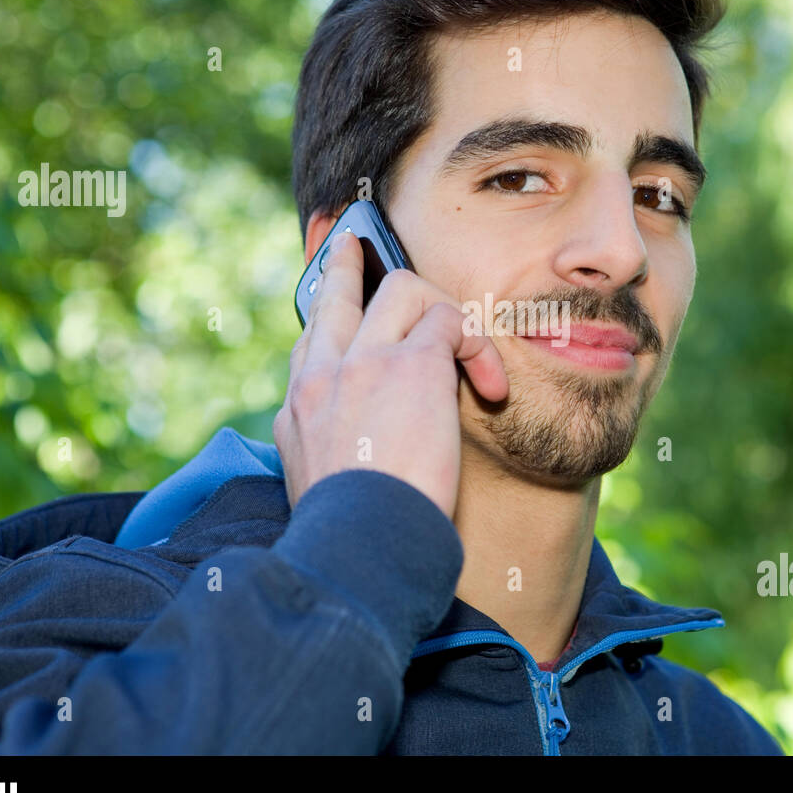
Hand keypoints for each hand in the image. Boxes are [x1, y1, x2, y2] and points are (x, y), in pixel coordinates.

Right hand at [272, 231, 508, 519]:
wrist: (359, 549)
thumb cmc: (353, 536)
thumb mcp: (322, 489)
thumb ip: (335, 452)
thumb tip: (363, 451)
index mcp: (298, 409)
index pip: (309, 342)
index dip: (327, 314)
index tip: (336, 301)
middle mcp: (320, 375)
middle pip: (337, 295)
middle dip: (348, 264)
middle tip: (355, 244)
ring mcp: (362, 362)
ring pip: (402, 289)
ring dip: (442, 312)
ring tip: (472, 355)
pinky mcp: (410, 364)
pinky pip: (453, 322)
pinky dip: (480, 349)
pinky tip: (494, 391)